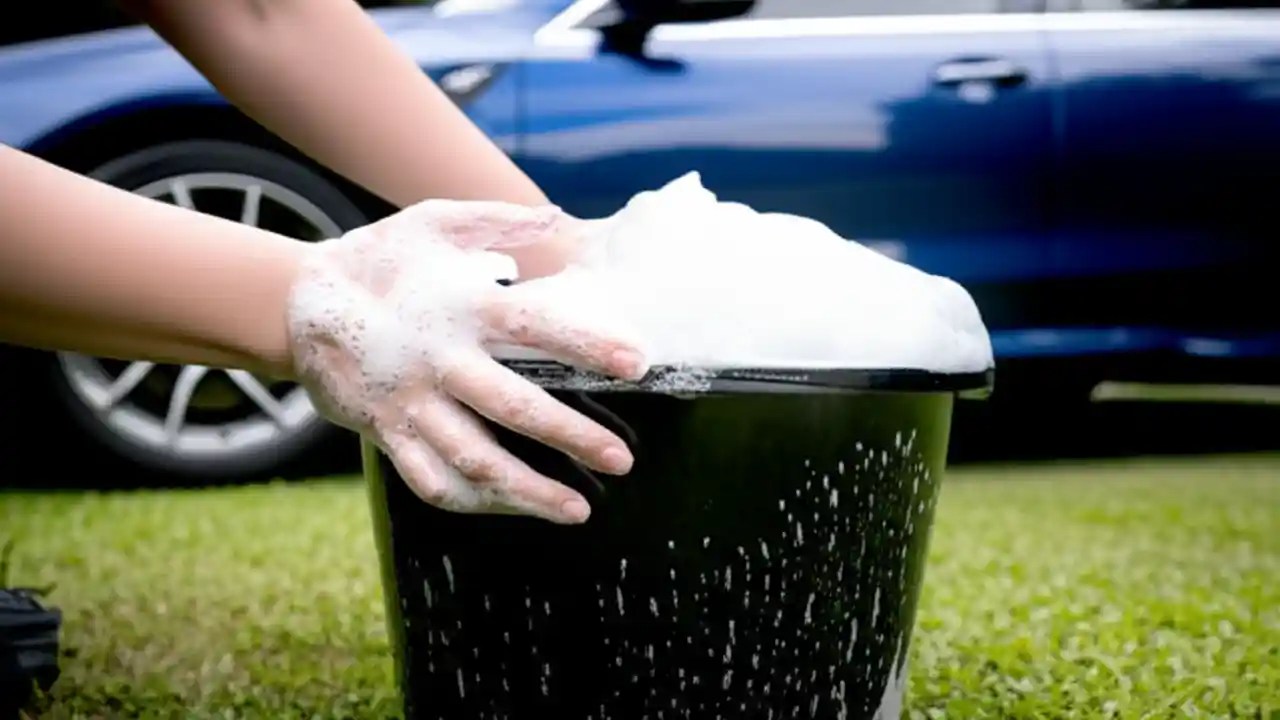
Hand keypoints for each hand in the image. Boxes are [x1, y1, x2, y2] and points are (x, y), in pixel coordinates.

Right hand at [285, 200, 647, 523]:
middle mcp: (440, 361)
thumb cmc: (380, 258)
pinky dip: (476, 502)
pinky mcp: (389, 433)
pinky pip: (432, 480)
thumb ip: (499, 221)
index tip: (636, 363)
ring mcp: (412, 405)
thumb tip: (557, 216)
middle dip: (573, 438)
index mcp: (461, 307)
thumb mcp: (435, 222)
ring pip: (476, 461)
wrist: (297, 302)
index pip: (536, 327)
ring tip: (578, 509)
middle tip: (622, 460)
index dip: (588, 345)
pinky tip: (514, 509)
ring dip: (530, 491)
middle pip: (514, 408)